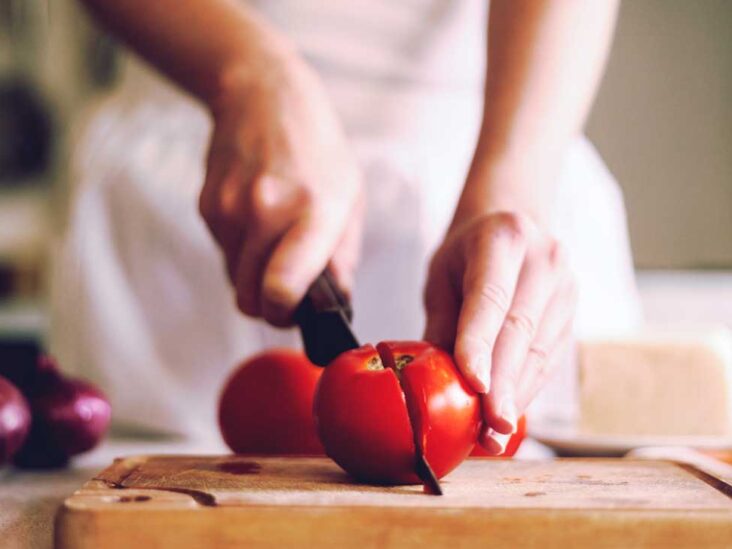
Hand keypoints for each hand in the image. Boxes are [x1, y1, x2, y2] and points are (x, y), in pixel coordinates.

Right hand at [199, 59, 362, 325]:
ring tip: (275, 240)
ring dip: (254, 277)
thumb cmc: (317, 150)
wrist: (262, 96)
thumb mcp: (350, 198)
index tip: (294, 311)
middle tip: (288, 291)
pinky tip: (256, 219)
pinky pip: (223, 254)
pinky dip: (240, 252)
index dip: (284, 314)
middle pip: (250, 298)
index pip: (282, 287)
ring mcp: (230, 209)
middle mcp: (265, 211)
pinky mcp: (207, 207)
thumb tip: (336, 305)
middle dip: (269, 306)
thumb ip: (343, 258)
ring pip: (234, 280)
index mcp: (313, 211)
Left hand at [423, 211, 575, 453]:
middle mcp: (544, 260)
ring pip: (540, 352)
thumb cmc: (467, 253)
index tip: (475, 385)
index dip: (481, 343)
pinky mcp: (573, 314)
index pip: (491, 297)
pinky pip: (550, 360)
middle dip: (504, 385)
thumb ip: (440, 323)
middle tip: (488, 429)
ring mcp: (566, 287)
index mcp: (503, 238)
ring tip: (493, 434)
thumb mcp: (441, 275)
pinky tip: (508, 415)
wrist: (513, 224)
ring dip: (516, 397)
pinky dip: (527, 390)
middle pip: (521, 331)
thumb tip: (432, 382)